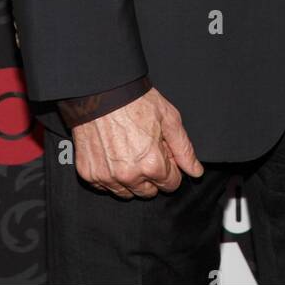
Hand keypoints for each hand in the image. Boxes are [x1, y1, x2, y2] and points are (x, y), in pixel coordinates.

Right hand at [71, 87, 204, 197]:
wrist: (102, 92)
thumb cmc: (135, 101)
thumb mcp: (169, 118)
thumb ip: (184, 149)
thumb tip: (196, 171)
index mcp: (151, 164)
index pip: (171, 184)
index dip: (171, 168)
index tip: (164, 154)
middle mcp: (129, 175)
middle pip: (149, 192)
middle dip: (152, 176)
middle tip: (146, 150)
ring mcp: (106, 177)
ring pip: (126, 193)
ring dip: (131, 178)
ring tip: (129, 152)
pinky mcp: (89, 174)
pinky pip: (105, 187)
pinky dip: (110, 175)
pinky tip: (113, 154)